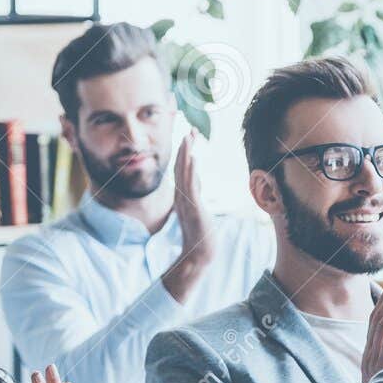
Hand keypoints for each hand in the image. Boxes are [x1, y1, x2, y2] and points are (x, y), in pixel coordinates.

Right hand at [163, 130, 214, 301]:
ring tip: (188, 138)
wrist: (199, 252)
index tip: (190, 136)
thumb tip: (196, 177)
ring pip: (184, 173)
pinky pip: (191, 186)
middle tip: (189, 130)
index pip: (183, 168)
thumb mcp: (197, 206)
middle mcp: (182, 195)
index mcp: (183, 194)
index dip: (185, 151)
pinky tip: (193, 159)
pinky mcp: (193, 207)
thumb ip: (195, 191)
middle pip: (181, 166)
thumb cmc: (200, 232)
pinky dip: (191, 171)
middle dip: (185, 148)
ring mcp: (186, 200)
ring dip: (186, 155)